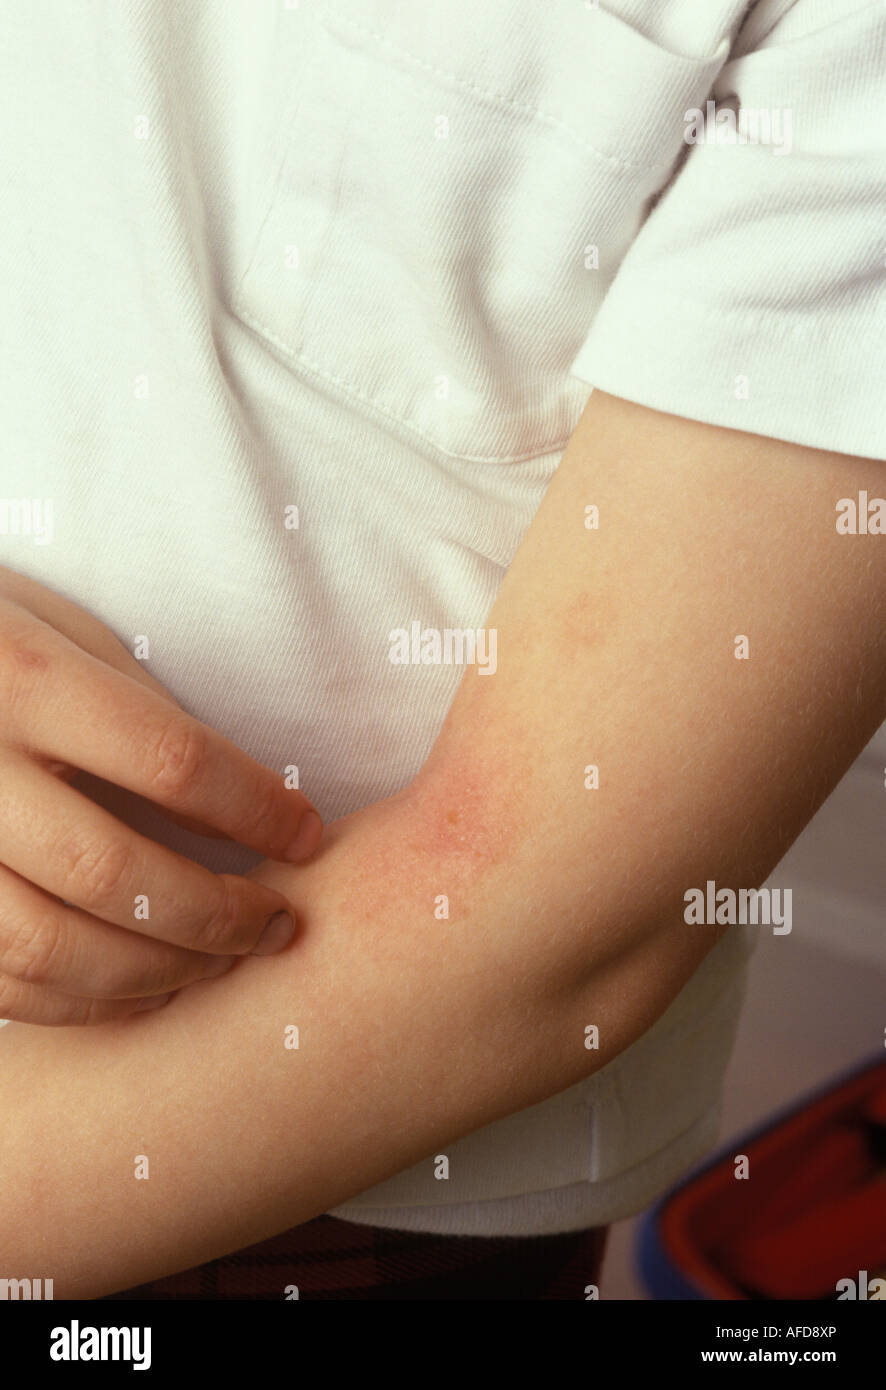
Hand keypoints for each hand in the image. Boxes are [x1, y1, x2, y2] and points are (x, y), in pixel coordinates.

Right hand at [0, 565, 321, 1024]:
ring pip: (47, 947)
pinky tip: (139, 990)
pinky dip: (76, 1003)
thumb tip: (234, 797)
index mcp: (22, 679)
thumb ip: (131, 704)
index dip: (257, 810)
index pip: (170, 760)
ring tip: (217, 963)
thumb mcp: (57, 628)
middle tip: (277, 924)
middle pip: (113, 872)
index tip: (308, 836)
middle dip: (216, 914)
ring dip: (153, 972)